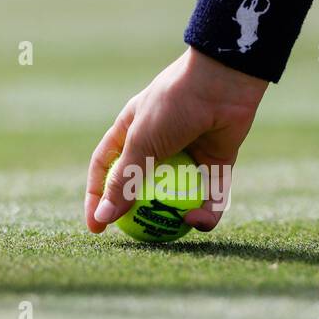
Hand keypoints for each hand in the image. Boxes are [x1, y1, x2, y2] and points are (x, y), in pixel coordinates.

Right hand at [85, 48, 268, 232]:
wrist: (222, 82)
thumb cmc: (173, 105)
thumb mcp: (140, 142)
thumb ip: (122, 181)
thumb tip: (102, 219)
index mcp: (130, 131)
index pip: (105, 170)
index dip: (97, 198)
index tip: (96, 227)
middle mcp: (158, 144)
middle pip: (142, 186)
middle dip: (138, 213)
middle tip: (135, 236)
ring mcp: (188, 155)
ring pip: (178, 195)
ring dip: (175, 215)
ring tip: (171, 233)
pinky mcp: (217, 163)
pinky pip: (209, 195)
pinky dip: (205, 211)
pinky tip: (197, 221)